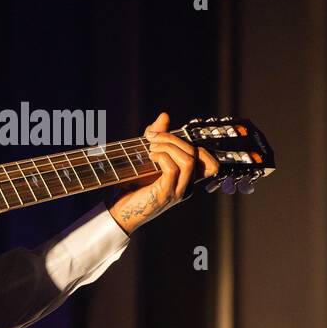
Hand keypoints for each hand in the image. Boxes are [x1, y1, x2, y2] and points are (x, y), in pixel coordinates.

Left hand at [107, 112, 217, 235]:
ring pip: (188, 161)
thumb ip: (157, 136)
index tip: (169, 136)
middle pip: (194, 154)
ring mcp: (177, 192)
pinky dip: (162, 157)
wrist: (118, 211)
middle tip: (152, 137)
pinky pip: (173, 169)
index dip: (197, 145)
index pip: (208, 161)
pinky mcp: (165, 195)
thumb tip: (165, 116)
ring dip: (169, 146)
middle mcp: (186, 187)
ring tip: (151, 146)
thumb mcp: (146, 156)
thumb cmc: (132, 185)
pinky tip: (150, 156)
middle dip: (173, 138)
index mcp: (186, 179)